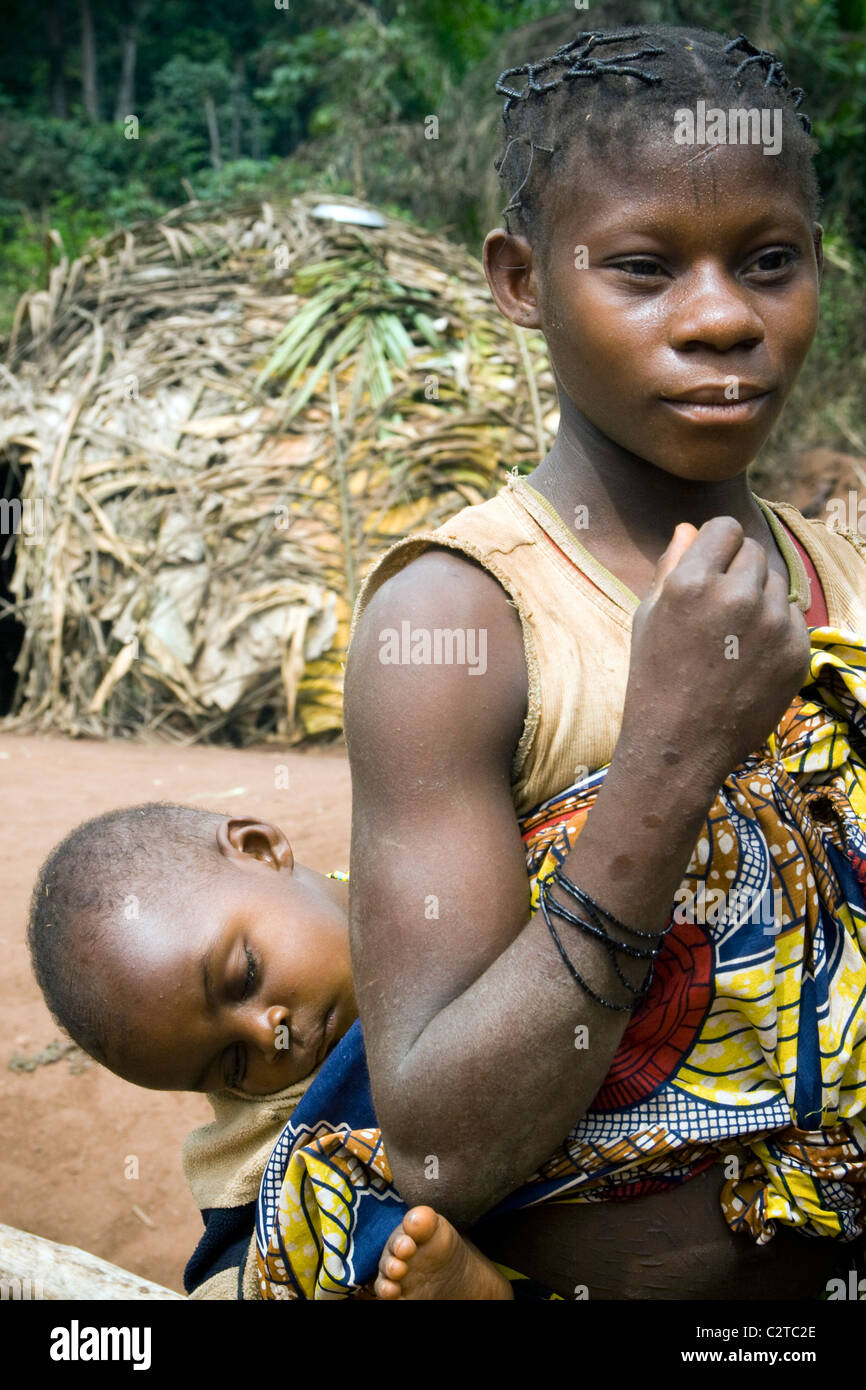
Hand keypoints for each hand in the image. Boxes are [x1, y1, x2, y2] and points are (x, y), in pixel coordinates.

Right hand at [620, 517, 811, 782]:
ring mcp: (773, 625)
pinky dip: (775, 628)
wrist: (680, 745)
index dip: (716, 544)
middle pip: (754, 551)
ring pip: (777, 582)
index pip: (725, 527)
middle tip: (717, 607)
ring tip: (732, 635)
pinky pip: (792, 617)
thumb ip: (671, 566)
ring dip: (758, 597)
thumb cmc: (654, 677)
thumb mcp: (648, 617)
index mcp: (692, 583)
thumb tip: (689, 527)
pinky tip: (748, 657)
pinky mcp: (797, 650)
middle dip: (737, 569)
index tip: (708, 566)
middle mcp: (737, 597)